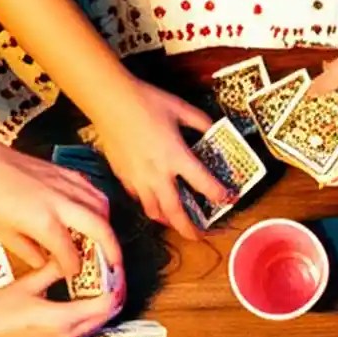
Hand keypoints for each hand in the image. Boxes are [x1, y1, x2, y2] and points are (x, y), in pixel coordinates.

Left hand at [0, 140, 121, 276]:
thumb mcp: (2, 233)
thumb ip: (28, 252)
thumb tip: (44, 263)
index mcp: (44, 222)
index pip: (70, 253)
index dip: (74, 268)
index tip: (73, 274)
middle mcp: (61, 203)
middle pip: (100, 229)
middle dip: (111, 250)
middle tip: (115, 265)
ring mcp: (65, 185)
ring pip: (101, 206)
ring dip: (108, 226)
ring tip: (106, 240)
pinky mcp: (63, 173)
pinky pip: (91, 189)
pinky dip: (98, 204)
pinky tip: (94, 212)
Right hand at [0, 265, 121, 336]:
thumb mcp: (27, 284)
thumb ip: (53, 270)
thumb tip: (71, 255)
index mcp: (62, 320)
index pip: (105, 305)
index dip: (116, 288)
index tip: (116, 272)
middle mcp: (67, 336)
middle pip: (105, 317)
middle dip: (113, 296)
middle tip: (112, 275)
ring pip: (95, 325)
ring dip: (101, 306)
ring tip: (98, 284)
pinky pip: (81, 330)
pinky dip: (87, 314)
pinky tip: (80, 298)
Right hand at [97, 80, 230, 239]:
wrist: (109, 100)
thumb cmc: (145, 101)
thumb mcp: (180, 108)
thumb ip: (200, 122)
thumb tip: (212, 129)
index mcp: (176, 156)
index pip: (203, 184)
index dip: (219, 194)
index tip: (228, 199)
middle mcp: (158, 174)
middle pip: (175, 213)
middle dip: (189, 229)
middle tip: (198, 237)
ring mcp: (138, 178)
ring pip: (153, 211)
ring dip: (167, 221)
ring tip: (175, 223)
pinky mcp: (123, 176)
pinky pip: (138, 198)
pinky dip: (148, 204)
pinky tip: (153, 201)